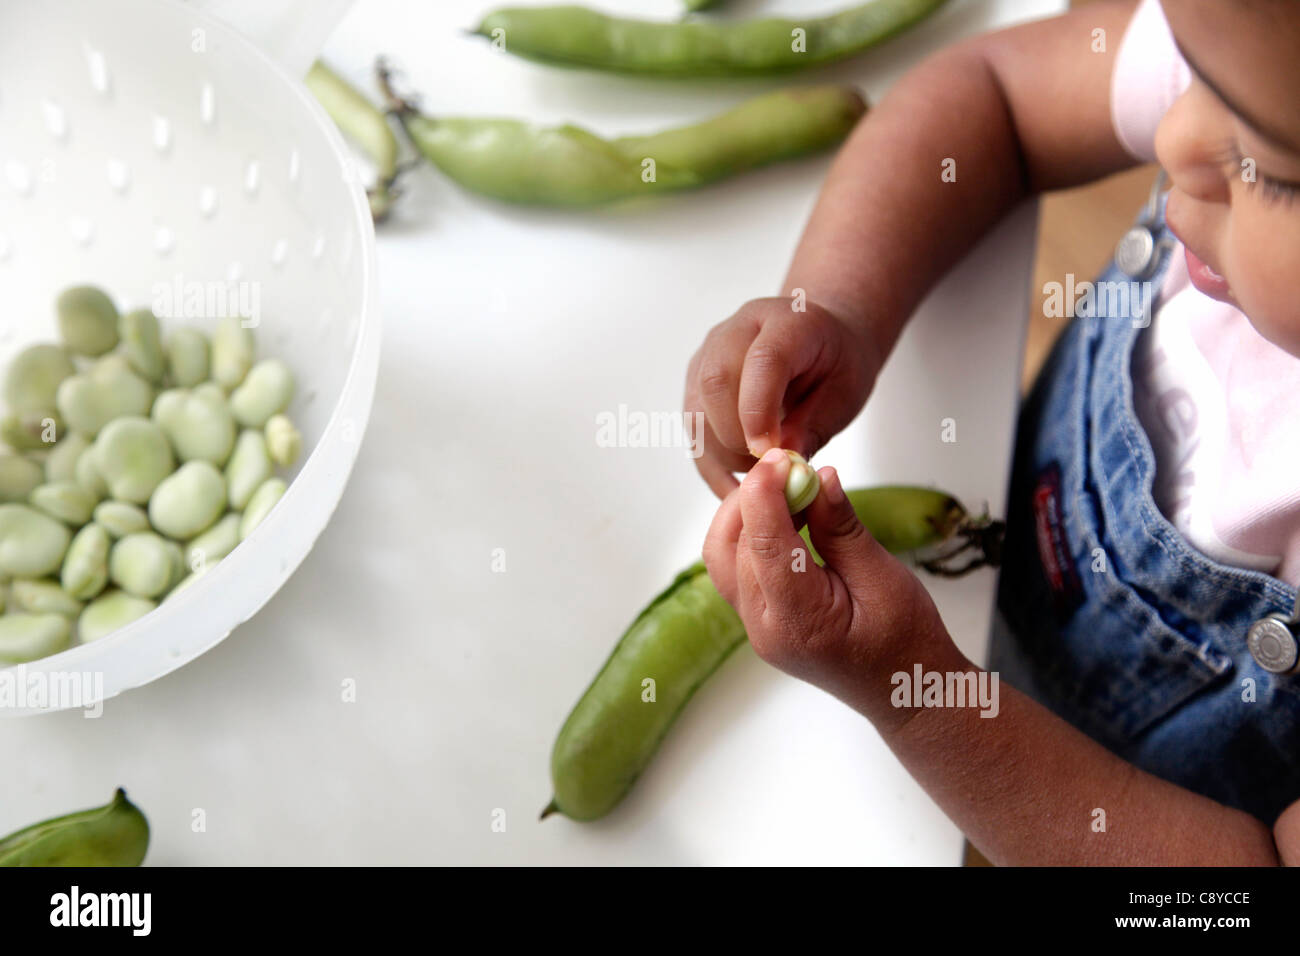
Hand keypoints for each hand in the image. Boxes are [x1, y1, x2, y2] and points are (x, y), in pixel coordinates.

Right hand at [683, 297, 880, 498]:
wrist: (821, 341)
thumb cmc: (837, 363)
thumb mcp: (846, 391)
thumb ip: (816, 424)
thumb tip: (781, 459)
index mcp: (787, 321)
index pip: (761, 360)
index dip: (759, 410)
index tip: (769, 452)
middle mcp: (738, 330)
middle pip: (716, 382)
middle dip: (737, 436)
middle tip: (769, 465)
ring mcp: (709, 354)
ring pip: (696, 409)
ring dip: (724, 453)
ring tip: (761, 469)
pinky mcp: (695, 382)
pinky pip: (692, 428)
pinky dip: (712, 463)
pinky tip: (737, 485)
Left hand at [702, 449, 952, 720]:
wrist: (906, 691)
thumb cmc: (906, 642)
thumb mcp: (883, 577)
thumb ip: (842, 528)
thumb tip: (818, 478)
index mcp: (798, 622)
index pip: (764, 546)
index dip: (765, 494)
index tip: (781, 458)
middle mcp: (764, 628)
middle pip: (732, 548)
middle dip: (753, 499)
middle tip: (788, 468)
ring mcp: (756, 627)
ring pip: (723, 556)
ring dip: (746, 515)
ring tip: (787, 489)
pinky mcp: (759, 618)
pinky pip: (736, 567)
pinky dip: (751, 533)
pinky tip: (782, 514)